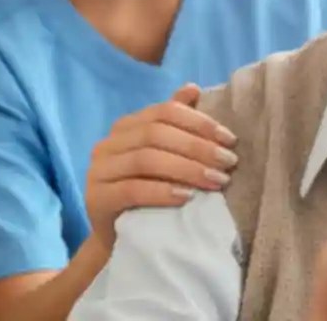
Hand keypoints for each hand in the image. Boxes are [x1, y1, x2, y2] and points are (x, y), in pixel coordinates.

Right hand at [84, 83, 237, 246]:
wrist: (123, 238)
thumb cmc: (150, 192)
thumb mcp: (166, 155)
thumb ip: (176, 122)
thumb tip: (193, 88)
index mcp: (127, 126)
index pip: (165, 112)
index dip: (200, 122)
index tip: (230, 139)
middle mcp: (108, 143)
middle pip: (157, 134)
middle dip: (199, 147)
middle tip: (229, 162)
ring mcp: (98, 171)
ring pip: (146, 159)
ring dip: (187, 169)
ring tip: (217, 180)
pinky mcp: (96, 200)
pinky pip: (132, 190)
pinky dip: (163, 191)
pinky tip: (187, 197)